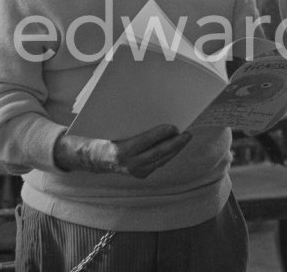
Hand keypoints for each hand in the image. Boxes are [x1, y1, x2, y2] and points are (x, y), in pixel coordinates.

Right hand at [54, 124, 191, 179]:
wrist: (98, 159)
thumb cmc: (108, 138)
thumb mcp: (117, 128)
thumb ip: (133, 125)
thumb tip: (153, 111)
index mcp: (123, 151)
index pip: (146, 141)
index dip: (161, 134)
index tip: (173, 126)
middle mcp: (131, 164)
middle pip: (159, 153)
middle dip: (176, 143)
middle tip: (187, 134)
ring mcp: (137, 172)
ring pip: (162, 160)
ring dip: (175, 149)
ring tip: (185, 138)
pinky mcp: (142, 175)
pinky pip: (159, 163)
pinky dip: (168, 154)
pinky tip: (175, 145)